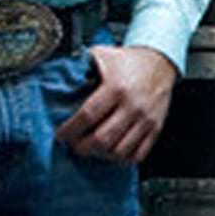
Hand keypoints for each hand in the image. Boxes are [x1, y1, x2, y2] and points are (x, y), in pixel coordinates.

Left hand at [55, 45, 177, 164]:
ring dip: (100, 155)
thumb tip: (54, 77)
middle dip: (82, 147)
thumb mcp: (103, 55)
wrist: (161, 62)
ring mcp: (146, 119)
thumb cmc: (128, 62)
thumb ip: (80, 66)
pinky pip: (138, 155)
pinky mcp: (156, 128)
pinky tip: (112, 152)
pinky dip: (122, 159)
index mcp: (116, 87)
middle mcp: (132, 105)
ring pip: (119, 151)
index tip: (61, 135)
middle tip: (74, 145)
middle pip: (102, 139)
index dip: (70, 130)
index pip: (87, 116)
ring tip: (92, 149)